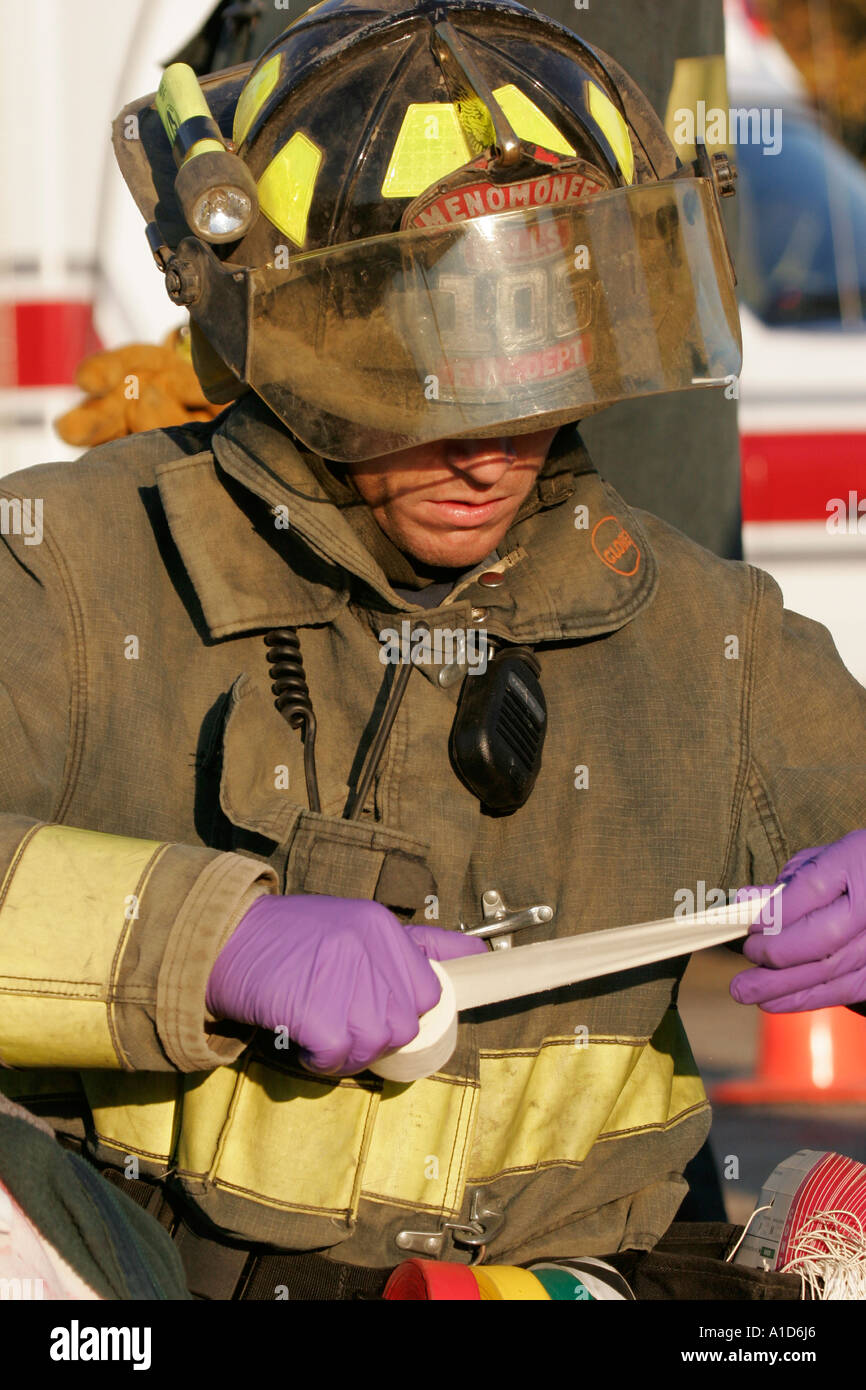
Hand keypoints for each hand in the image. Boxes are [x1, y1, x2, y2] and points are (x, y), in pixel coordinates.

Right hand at [206, 894, 486, 1075]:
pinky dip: (319, 1059)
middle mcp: (371, 949)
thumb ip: (410, 946)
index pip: (430, 990)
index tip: (383, 1015)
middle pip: (404, 1024)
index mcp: (383, 928)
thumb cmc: (289, 939)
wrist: (224, 938)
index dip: (406, 1011)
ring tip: (316, 1028)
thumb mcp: (354, 925)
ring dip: (347, 1051)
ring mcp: (345, 981)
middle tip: (340, 1023)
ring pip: (375, 1045)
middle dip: (376, 1036)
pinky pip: (337, 1058)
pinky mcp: (318, 1012)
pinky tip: (300, 1036)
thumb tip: (480, 951)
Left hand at [730, 830, 865, 1011]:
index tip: (750, 926)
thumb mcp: (827, 857)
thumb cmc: (857, 866)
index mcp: (857, 863)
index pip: (811, 890)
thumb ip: (790, 881)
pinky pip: (845, 990)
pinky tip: (776, 1001)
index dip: (776, 913)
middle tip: (747, 954)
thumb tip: (744, 901)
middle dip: (774, 952)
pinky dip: (807, 999)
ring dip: (781, 985)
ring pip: (829, 970)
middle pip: (820, 938)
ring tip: (744, 991)